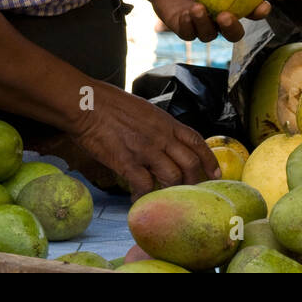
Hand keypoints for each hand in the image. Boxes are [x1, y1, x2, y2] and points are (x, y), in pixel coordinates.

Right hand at [70, 83, 220, 196]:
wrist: (85, 103)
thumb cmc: (107, 103)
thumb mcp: (142, 109)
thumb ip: (156, 125)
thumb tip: (160, 139)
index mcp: (165, 121)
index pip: (196, 141)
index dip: (209, 159)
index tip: (215, 172)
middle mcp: (160, 136)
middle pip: (190, 164)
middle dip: (195, 182)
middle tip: (193, 193)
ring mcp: (145, 150)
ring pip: (172, 177)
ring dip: (171, 190)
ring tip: (165, 198)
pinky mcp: (127, 162)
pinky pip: (144, 186)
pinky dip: (145, 196)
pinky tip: (140, 199)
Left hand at [146, 0, 271, 42]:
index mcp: (233, 5)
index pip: (252, 12)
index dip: (259, 12)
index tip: (263, 5)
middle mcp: (219, 20)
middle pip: (233, 34)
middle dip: (232, 28)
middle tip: (226, 16)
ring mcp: (201, 26)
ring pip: (209, 34)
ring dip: (205, 23)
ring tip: (198, 6)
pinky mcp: (183, 28)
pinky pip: (188, 33)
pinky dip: (189, 24)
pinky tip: (186, 12)